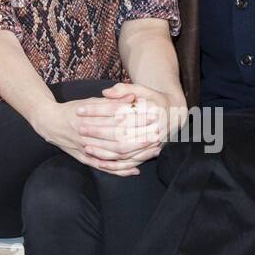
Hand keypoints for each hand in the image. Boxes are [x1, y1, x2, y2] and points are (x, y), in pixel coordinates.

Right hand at [32, 97, 160, 175]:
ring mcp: (86, 149)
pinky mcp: (85, 159)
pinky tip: (135, 170)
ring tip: (153, 151)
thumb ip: (112, 101)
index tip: (153, 115)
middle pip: (119, 140)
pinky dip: (120, 170)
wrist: (49, 123)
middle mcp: (87, 136)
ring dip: (135, 155)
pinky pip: (105, 168)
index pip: (117, 119)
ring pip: (114, 156)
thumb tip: (131, 96)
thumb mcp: (91, 101)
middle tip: (158, 135)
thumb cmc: (73, 110)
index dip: (136, 118)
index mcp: (89, 118)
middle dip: (140, 138)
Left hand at [71, 82, 188, 171]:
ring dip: (103, 149)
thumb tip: (105, 93)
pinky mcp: (149, 153)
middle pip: (119, 132)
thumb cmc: (153, 99)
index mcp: (149, 108)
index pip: (117, 110)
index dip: (97, 110)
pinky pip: (129, 162)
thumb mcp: (142, 89)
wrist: (174, 114)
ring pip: (123, 149)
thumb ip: (123, 90)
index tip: (80, 109)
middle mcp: (152, 127)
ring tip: (85, 145)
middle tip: (80, 128)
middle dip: (97, 131)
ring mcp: (152, 142)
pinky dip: (114, 164)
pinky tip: (99, 162)